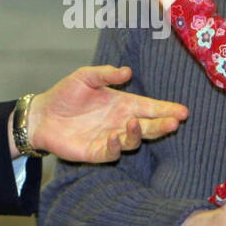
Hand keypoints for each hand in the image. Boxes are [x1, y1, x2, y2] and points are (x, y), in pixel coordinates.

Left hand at [23, 65, 188, 161]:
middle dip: (162, 125)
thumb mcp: (85, 76)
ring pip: (132, 141)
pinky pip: (111, 153)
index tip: (183, 111)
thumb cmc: (66, 94)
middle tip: (174, 122)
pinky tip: (114, 137)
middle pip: (147, 126)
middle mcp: (121, 122)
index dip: (167, 109)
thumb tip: (128, 71)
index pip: (150, 107)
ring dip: (137, 134)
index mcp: (124, 104)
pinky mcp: (96, 152)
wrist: (42, 115)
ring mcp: (110, 138)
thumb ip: (106, 74)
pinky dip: (114, 147)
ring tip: (136, 124)